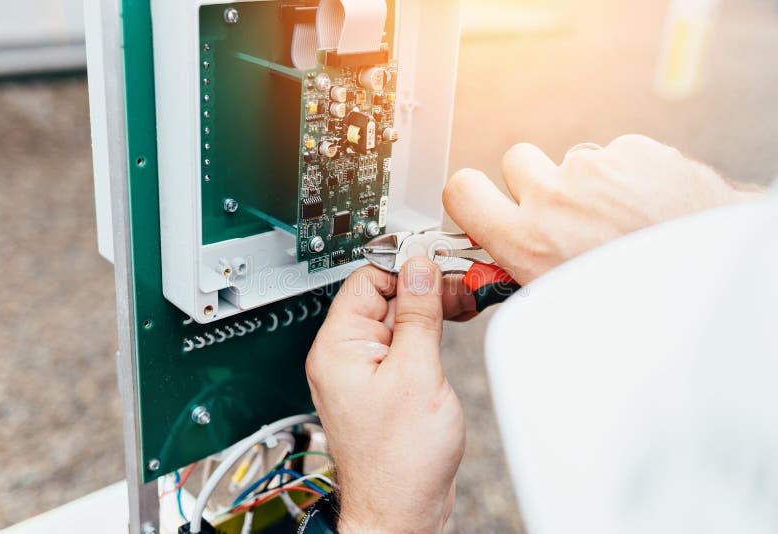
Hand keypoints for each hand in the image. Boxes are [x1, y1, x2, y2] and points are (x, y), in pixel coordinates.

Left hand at [306, 260, 465, 533]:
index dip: (403, 267)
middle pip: (383, 298)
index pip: (366, 280)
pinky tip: (450, 329)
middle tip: (458, 286)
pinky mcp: (385, 386)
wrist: (404, 509)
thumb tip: (418, 269)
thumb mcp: (416, 372)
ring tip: (462, 305)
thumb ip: (417, 315)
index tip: (435, 262)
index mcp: (338, 348)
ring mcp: (365, 372)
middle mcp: (345, 357)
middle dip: (422, 289)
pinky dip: (427, 334)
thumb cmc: (399, 461)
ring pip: (397, 321)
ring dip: (428, 311)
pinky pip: (403, 345)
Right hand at [444, 134, 763, 284]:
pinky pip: (617, 154)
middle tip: (565, 212)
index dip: (472, 194)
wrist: (719, 281)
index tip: (486, 202)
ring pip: (574, 159)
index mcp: (527, 242)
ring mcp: (596, 169)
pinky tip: (653, 206)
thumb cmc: (643, 305)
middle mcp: (554, 197)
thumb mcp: (564, 305)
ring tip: (623, 218)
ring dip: (589, 182)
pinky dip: (630, 174)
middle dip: (536, 181)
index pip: (461, 191)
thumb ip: (526, 273)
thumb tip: (504, 264)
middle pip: (516, 161)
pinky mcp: (637, 150)